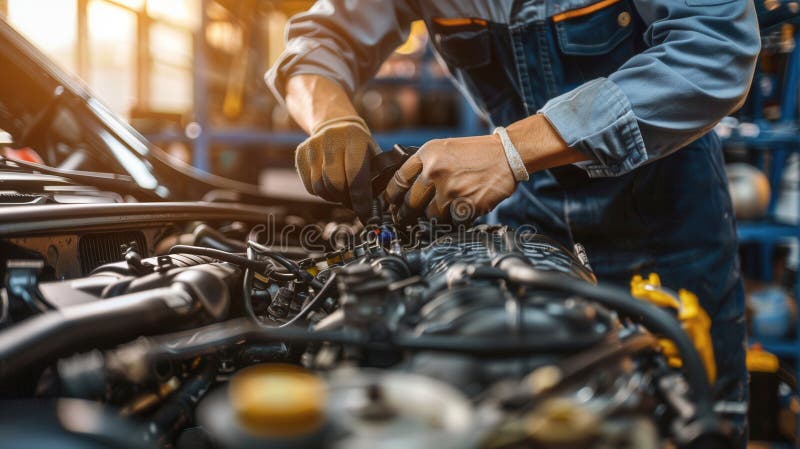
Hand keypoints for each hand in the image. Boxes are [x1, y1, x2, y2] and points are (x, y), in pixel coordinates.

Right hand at [295, 117, 377, 222]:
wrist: (335, 126)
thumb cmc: (360, 149)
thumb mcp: (373, 156)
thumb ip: (376, 178)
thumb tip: (374, 208)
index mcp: (355, 138)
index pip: (355, 173)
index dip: (360, 197)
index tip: (365, 212)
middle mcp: (332, 138)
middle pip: (335, 183)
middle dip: (344, 198)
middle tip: (352, 201)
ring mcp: (313, 145)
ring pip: (320, 187)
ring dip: (332, 197)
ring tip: (341, 191)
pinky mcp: (300, 153)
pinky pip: (309, 186)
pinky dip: (321, 193)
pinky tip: (329, 184)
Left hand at [384, 134, 516, 224]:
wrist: (507, 155)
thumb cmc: (475, 153)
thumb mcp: (444, 149)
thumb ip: (425, 164)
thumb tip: (405, 188)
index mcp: (427, 155)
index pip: (399, 179)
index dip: (391, 195)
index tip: (390, 204)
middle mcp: (435, 172)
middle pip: (411, 203)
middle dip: (405, 214)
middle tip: (404, 220)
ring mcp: (450, 190)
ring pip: (431, 215)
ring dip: (435, 216)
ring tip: (444, 209)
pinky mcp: (466, 205)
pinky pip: (452, 221)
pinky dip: (454, 219)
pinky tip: (460, 211)